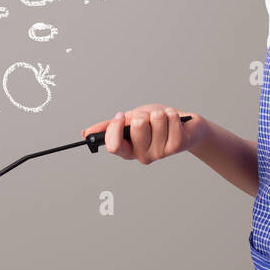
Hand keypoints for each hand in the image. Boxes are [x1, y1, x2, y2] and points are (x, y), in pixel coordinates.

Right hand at [81, 104, 200, 164]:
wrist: (183, 126)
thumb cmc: (154, 123)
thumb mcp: (129, 121)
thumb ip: (109, 127)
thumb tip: (86, 133)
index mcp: (128, 150)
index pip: (113, 146)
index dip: (115, 128)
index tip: (121, 117)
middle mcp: (142, 155)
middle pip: (137, 126)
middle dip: (143, 115)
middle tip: (148, 120)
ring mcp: (160, 152)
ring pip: (155, 119)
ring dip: (160, 114)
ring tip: (162, 120)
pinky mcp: (176, 146)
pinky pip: (170, 119)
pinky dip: (171, 114)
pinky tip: (173, 121)